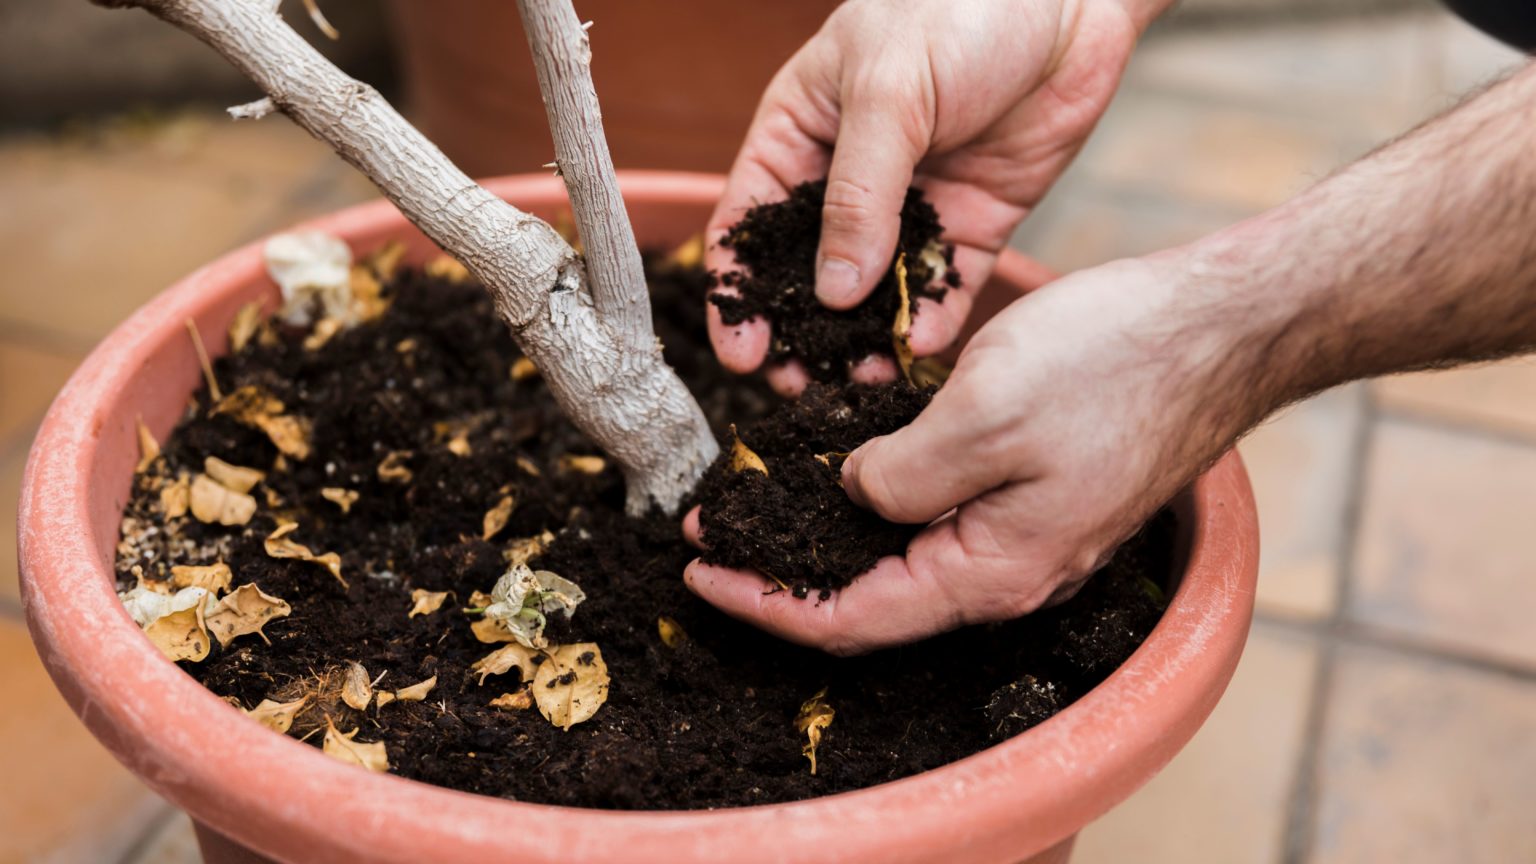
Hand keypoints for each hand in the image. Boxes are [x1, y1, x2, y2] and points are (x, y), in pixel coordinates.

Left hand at [686, 255, 1281, 653]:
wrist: (1223, 326)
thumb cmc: (1116, 364)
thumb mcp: (982, 414)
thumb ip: (901, 473)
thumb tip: (853, 493)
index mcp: (990, 572)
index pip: (852, 621)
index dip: (767, 605)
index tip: (701, 574)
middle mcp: (1008, 571)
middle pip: (873, 598)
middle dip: (787, 571)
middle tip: (716, 534)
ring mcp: (1029, 533)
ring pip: (906, 554)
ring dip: (829, 530)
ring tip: (763, 498)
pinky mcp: (1042, 491)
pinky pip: (943, 512)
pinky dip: (881, 496)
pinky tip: (847, 462)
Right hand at [704, 0, 1153, 394]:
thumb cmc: (958, 8)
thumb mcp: (890, 93)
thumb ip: (858, 195)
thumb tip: (832, 292)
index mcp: (800, 135)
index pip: (749, 225)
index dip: (737, 291)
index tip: (741, 351)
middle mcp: (849, 179)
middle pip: (810, 273)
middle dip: (801, 334)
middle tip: (803, 387)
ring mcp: (911, 205)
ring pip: (876, 292)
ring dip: (866, 338)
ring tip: (864, 380)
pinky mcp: (972, 222)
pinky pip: (945, 285)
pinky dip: (933, 320)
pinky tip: (923, 348)